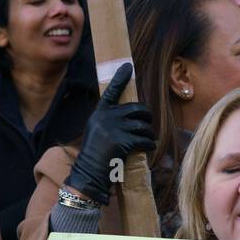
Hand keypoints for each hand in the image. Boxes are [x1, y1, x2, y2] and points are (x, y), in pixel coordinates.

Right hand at [65, 63, 155, 205]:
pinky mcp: (123, 141)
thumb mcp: (97, 132)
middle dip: (146, 117)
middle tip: (148, 125)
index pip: (112, 91)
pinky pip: (144, 139)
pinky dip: (150, 144)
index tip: (128, 66)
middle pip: (136, 109)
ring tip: (148, 139)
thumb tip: (131, 116)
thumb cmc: (95, 155)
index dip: (120, 78)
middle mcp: (106, 117)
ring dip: (149, 133)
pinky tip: (149, 147)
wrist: (89, 172)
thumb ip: (109, 121)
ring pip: (143, 125)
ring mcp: (114, 128)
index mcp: (99, 113)